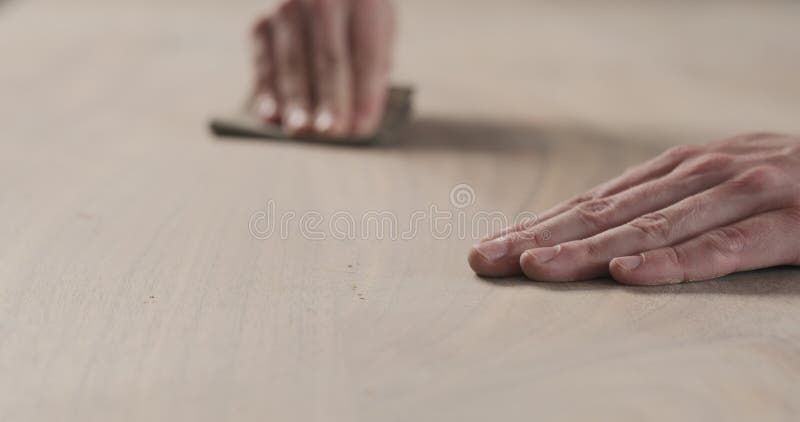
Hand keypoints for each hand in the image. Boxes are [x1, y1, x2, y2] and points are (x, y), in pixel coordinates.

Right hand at [251, 0, 394, 137]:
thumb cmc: (358, 22)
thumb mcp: (378, 33)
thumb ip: (373, 71)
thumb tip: (358, 121)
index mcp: (363, 1)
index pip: (367, 53)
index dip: (365, 93)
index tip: (362, 127)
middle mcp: (323, 0)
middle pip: (329, 58)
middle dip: (329, 98)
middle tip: (332, 131)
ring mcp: (287, 10)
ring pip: (293, 63)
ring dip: (297, 101)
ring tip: (302, 129)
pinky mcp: (261, 25)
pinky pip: (264, 64)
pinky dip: (267, 92)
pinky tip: (271, 116)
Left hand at [469, 133, 799, 284]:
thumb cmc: (782, 182)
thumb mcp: (712, 184)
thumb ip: (663, 204)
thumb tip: (599, 234)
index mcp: (673, 172)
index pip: (590, 203)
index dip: (537, 226)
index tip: (489, 249)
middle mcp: (696, 176)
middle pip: (603, 214)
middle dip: (540, 238)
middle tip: (487, 261)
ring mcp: (740, 193)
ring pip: (650, 228)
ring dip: (587, 249)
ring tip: (536, 268)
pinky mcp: (786, 223)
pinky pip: (721, 248)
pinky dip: (671, 262)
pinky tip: (625, 273)